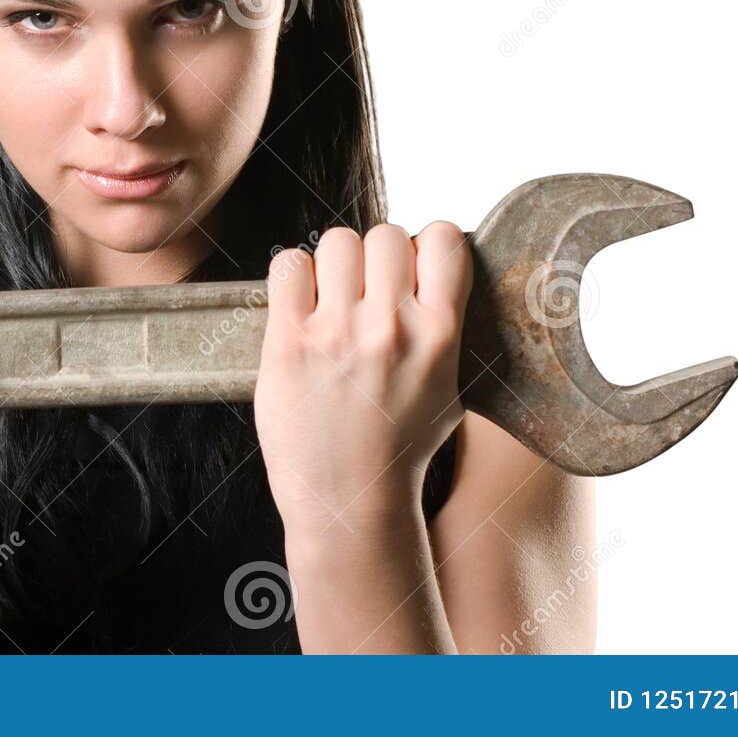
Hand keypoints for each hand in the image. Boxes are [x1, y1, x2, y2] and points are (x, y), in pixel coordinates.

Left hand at [254, 222, 471, 543]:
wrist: (350, 502)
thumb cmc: (398, 447)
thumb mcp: (449, 387)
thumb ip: (446, 329)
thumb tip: (441, 273)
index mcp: (440, 335)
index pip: (444, 238)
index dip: (425, 244)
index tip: (413, 266)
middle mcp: (391, 328)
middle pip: (385, 234)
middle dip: (375, 256)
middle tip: (365, 289)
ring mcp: (337, 334)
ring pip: (337, 240)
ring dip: (333, 263)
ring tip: (330, 297)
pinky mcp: (288, 343)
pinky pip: (288, 266)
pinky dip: (292, 276)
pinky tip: (300, 303)